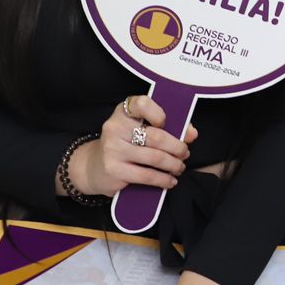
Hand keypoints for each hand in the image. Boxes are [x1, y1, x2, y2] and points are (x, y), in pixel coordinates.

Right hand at [68, 94, 198, 196]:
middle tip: (184, 153)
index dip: (158, 113)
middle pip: (156, 136)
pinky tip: (170, 180)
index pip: (141, 104)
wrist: (93, 166)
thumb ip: (167, 127)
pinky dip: (164, 179)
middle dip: (177, 147)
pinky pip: (147, 175)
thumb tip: (192, 133)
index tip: (166, 123)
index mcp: (123, 113)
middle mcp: (115, 128)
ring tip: (179, 167)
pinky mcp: (114, 170)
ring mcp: (113, 149)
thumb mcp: (140, 130)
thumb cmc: (125, 144)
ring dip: (174, 165)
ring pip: (155, 158)